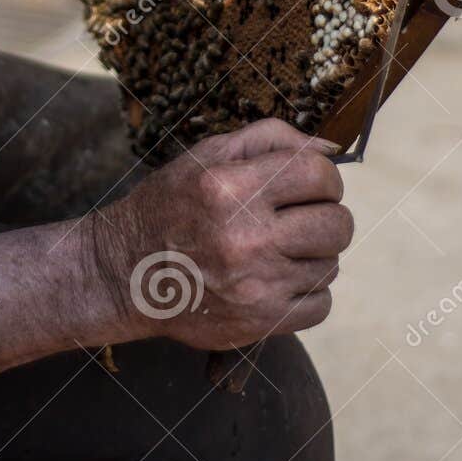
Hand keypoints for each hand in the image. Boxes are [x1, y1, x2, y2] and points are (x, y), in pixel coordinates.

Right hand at [88, 119, 353, 349]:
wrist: (124, 275)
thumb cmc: (168, 206)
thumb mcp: (205, 155)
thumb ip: (269, 138)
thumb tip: (328, 148)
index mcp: (231, 187)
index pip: (320, 174)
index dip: (323, 177)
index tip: (307, 185)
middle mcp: (247, 236)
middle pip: (337, 224)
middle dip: (325, 216)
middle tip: (298, 218)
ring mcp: (257, 284)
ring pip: (331, 265)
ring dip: (313, 255)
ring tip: (278, 250)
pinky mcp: (261, 322)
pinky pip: (321, 304)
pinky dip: (307, 292)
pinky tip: (277, 280)